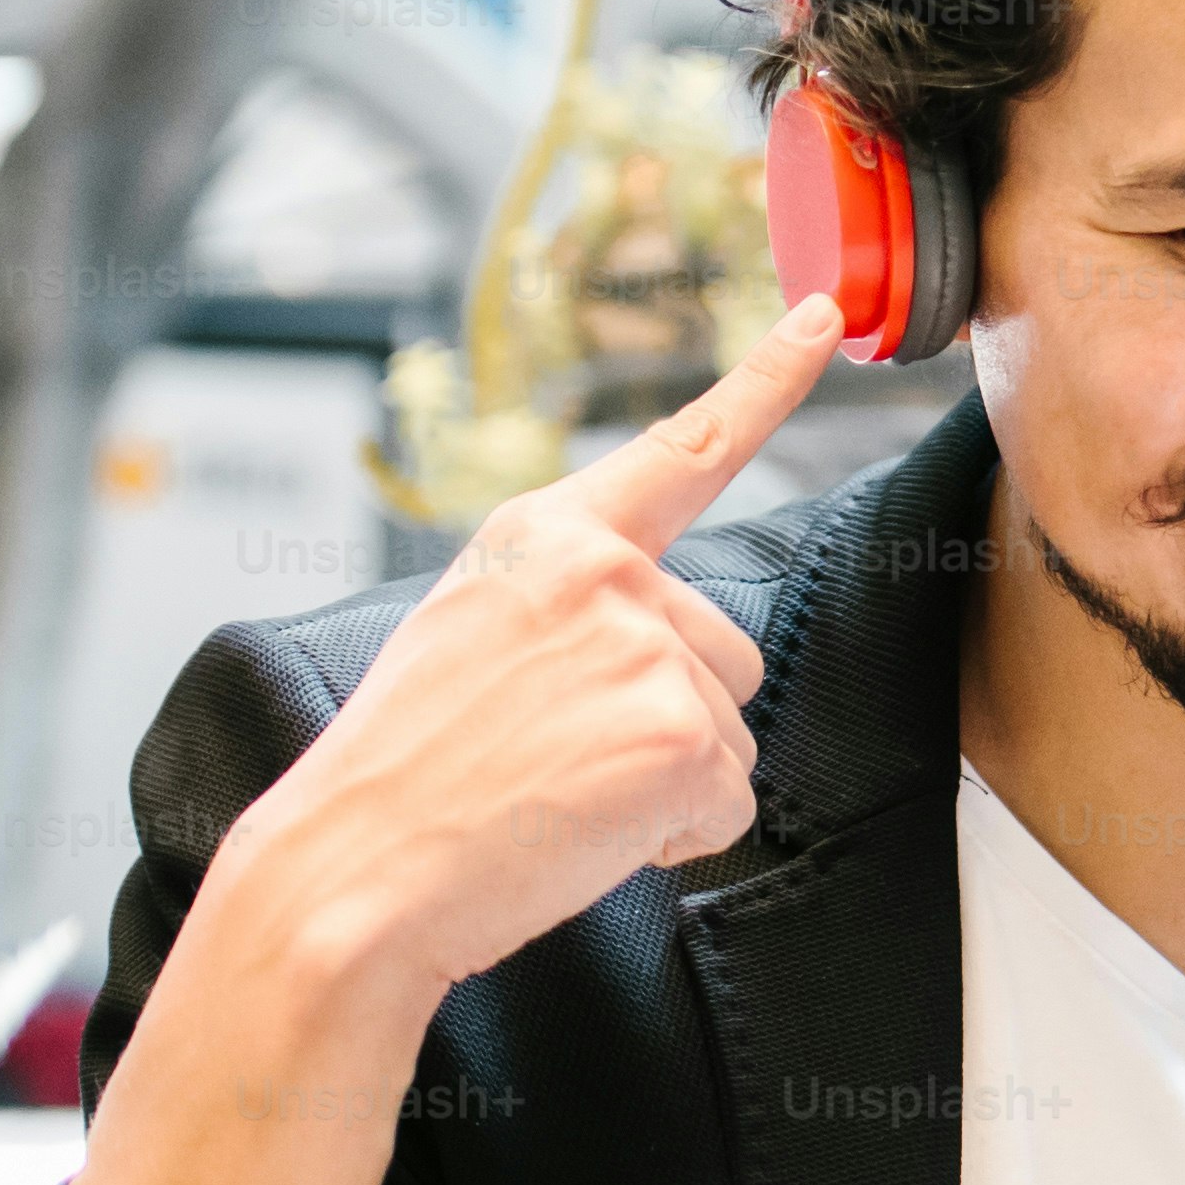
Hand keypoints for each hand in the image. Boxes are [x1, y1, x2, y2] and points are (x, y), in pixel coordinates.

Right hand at [222, 297, 846, 1002]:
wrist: (358, 869)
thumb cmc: (407, 772)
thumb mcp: (471, 634)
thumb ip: (567, 605)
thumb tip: (647, 639)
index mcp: (546, 535)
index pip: (683, 448)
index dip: (767, 380)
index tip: (826, 315)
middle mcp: (608, 573)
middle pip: (725, 652)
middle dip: (666, 718)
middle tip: (552, 759)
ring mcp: (650, 650)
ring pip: (729, 732)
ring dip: (666, 781)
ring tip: (557, 794)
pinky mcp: (681, 736)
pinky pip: (726, 804)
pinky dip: (671, 838)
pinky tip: (583, 834)